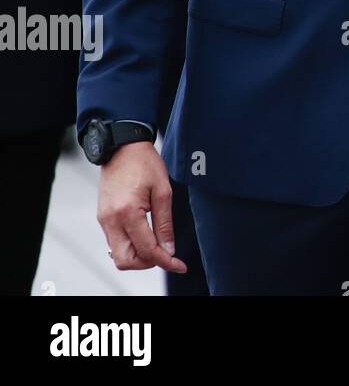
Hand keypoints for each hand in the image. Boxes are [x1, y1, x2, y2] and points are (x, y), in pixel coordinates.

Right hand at [97, 142, 188, 273]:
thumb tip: (169, 250)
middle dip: (147, 263)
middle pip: (125, 261)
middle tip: (167, 255)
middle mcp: (110, 221)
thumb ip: (165, 224)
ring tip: (159, 245)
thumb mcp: (163, 191)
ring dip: (139, 256)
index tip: (180, 265)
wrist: (122, 147)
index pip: (146, 249)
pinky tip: (147, 236)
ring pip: (118, 254)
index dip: (165, 261)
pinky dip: (131, 245)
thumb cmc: (145, 164)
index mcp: (127, 213)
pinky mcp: (102, 218)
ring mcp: (103, 220)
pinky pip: (115, 242)